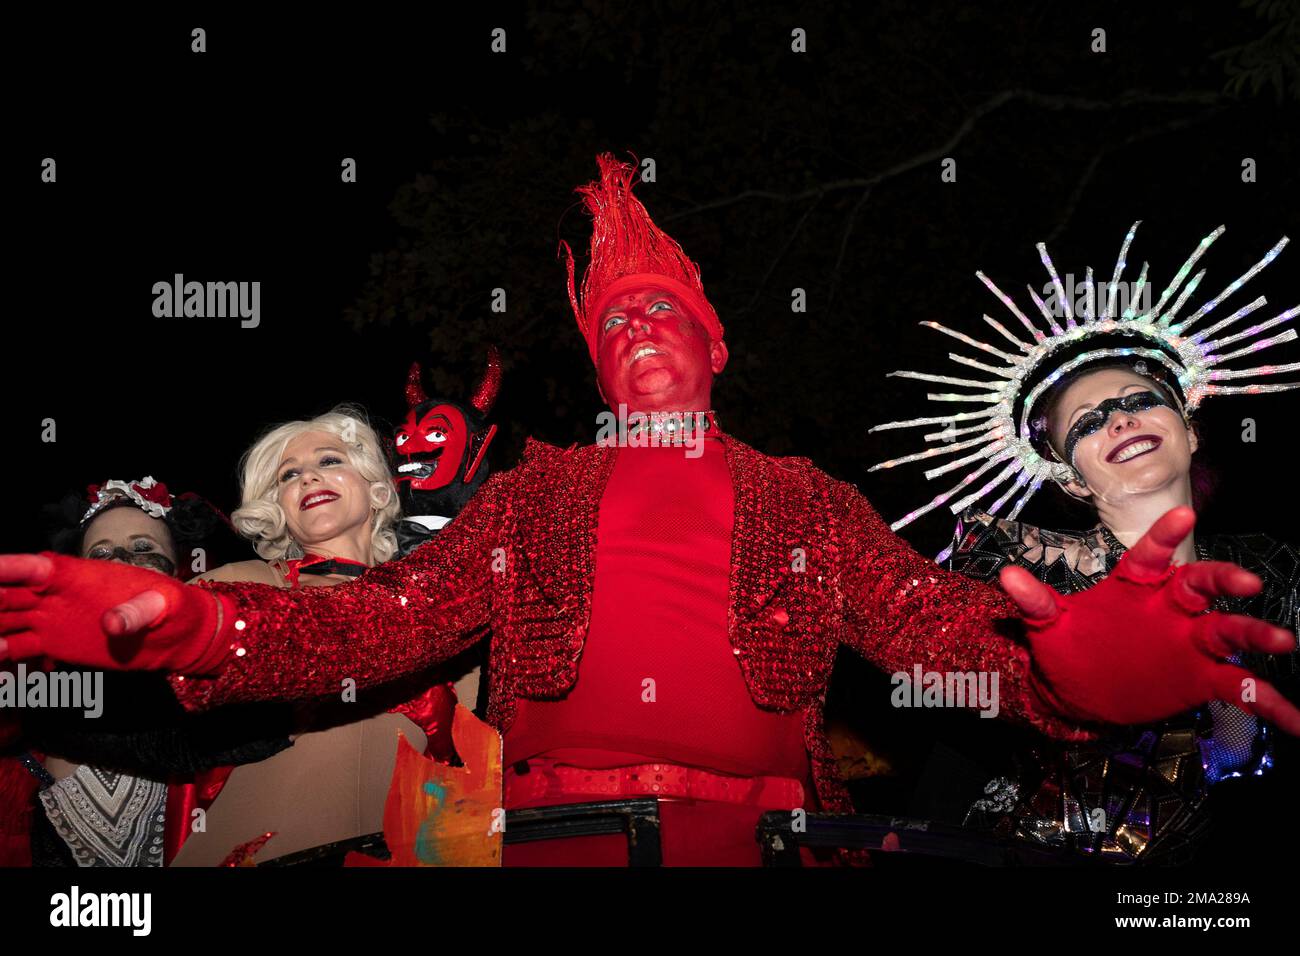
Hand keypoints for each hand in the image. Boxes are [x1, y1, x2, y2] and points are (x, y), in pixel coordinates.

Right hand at [0, 553, 224, 671]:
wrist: (178, 635)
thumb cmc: (175, 609)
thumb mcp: (166, 605)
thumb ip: (139, 611)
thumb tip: (112, 625)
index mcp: (82, 578)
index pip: (38, 569)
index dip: (11, 569)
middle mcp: (58, 596)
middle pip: (10, 593)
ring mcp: (52, 620)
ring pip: (6, 621)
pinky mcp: (54, 644)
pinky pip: (19, 649)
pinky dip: (2, 655)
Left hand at [999, 507, 1299, 734]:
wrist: (1079, 690)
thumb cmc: (1069, 645)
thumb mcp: (1048, 625)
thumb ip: (1034, 602)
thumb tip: (1007, 576)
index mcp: (1134, 586)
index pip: (1151, 555)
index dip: (1166, 536)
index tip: (1184, 515)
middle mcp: (1169, 608)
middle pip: (1199, 586)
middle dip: (1221, 580)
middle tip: (1246, 580)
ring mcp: (1188, 642)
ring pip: (1227, 631)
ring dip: (1254, 635)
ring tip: (1281, 641)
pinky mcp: (1200, 677)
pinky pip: (1239, 686)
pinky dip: (1269, 701)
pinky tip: (1297, 719)